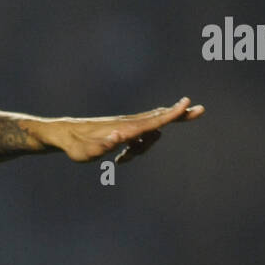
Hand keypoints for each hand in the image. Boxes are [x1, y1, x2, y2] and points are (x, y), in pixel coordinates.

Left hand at [52, 96, 203, 163]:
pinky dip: (135, 150)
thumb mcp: (85, 152)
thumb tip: (118, 137)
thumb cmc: (75, 145)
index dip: (171, 114)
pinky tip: (120, 160)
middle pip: (159, 120)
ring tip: (120, 161)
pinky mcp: (123, 130)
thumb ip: (101, 146)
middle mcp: (128, 124)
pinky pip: (139, 139)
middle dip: (178, 116)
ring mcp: (127, 125)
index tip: (185, 103)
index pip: (153, 121)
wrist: (64, 135)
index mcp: (125, 128)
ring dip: (141, 150)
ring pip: (149, 134)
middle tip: (200, 110)